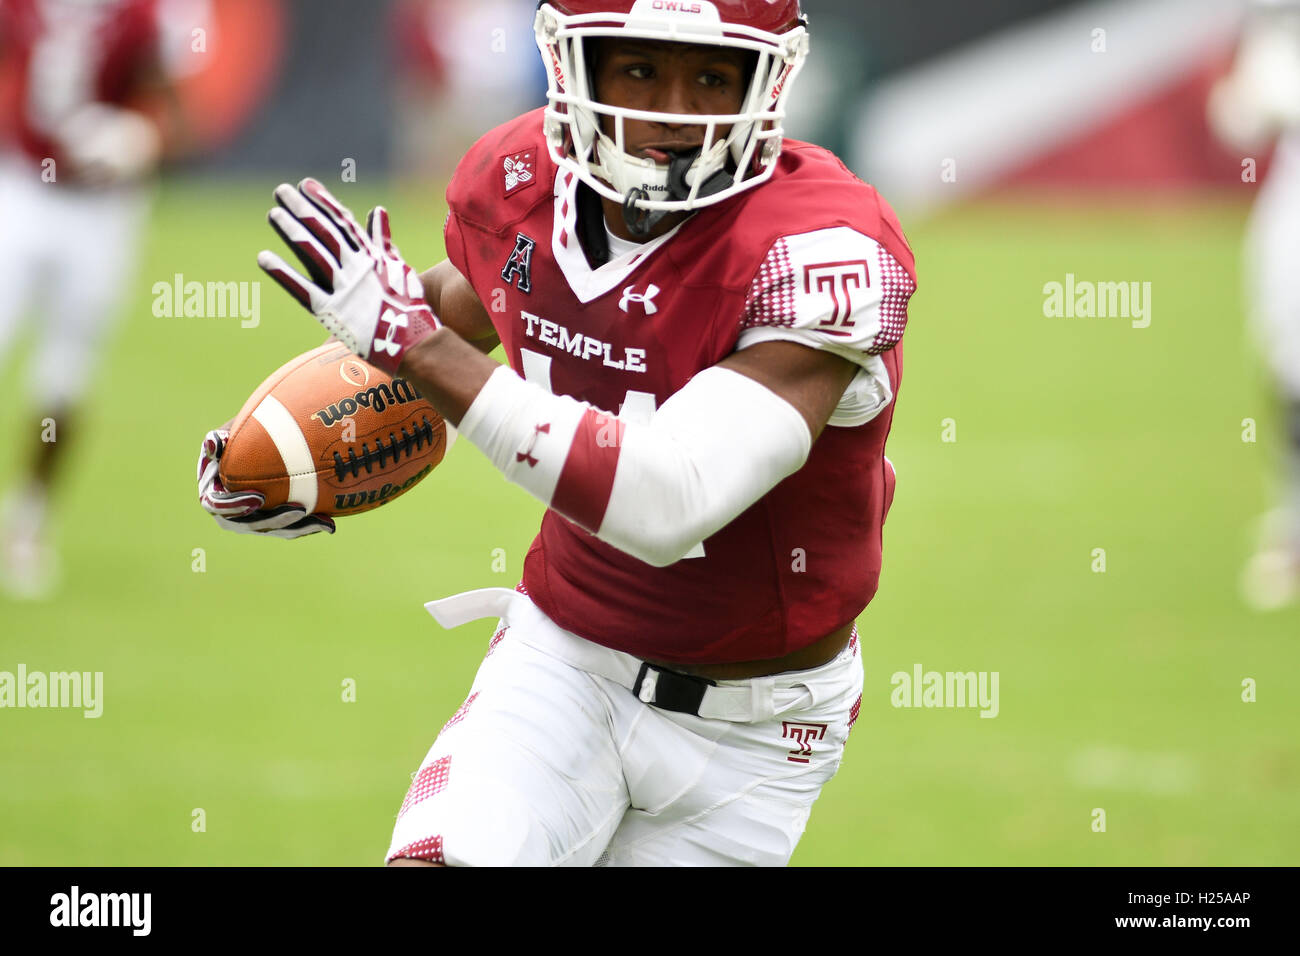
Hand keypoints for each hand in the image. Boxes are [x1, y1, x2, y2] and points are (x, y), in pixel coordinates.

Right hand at [197, 429, 334, 538]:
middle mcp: (229, 514)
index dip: (237, 505)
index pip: (218, 505)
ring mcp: (252, 521)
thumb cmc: (238, 436)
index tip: (259, 497)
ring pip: (274, 529)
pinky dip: (308, 526)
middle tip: (300, 510)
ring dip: (299, 527)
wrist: (257, 446)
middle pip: (251, 524)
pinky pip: (288, 528)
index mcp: (212, 495)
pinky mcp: (272, 523)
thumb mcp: (229, 433)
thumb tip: (212, 441)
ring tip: (323, 522)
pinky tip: (329, 524)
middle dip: (276, 520)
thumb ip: (220, 438)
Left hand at [257, 179, 440, 373]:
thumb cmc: (410, 308)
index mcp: (372, 257)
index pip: (344, 224)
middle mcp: (356, 268)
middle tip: (281, 191)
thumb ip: (384, 241)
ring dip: (292, 232)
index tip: (307, 185)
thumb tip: (377, 211)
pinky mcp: (332, 312)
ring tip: (273, 214)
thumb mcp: (400, 268)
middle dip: (303, 210)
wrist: (416, 342)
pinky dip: (283, 274)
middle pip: (325, 233)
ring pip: (314, 254)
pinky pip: (303, 290)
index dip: (325, 202)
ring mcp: (344, 289)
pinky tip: (263, 259)